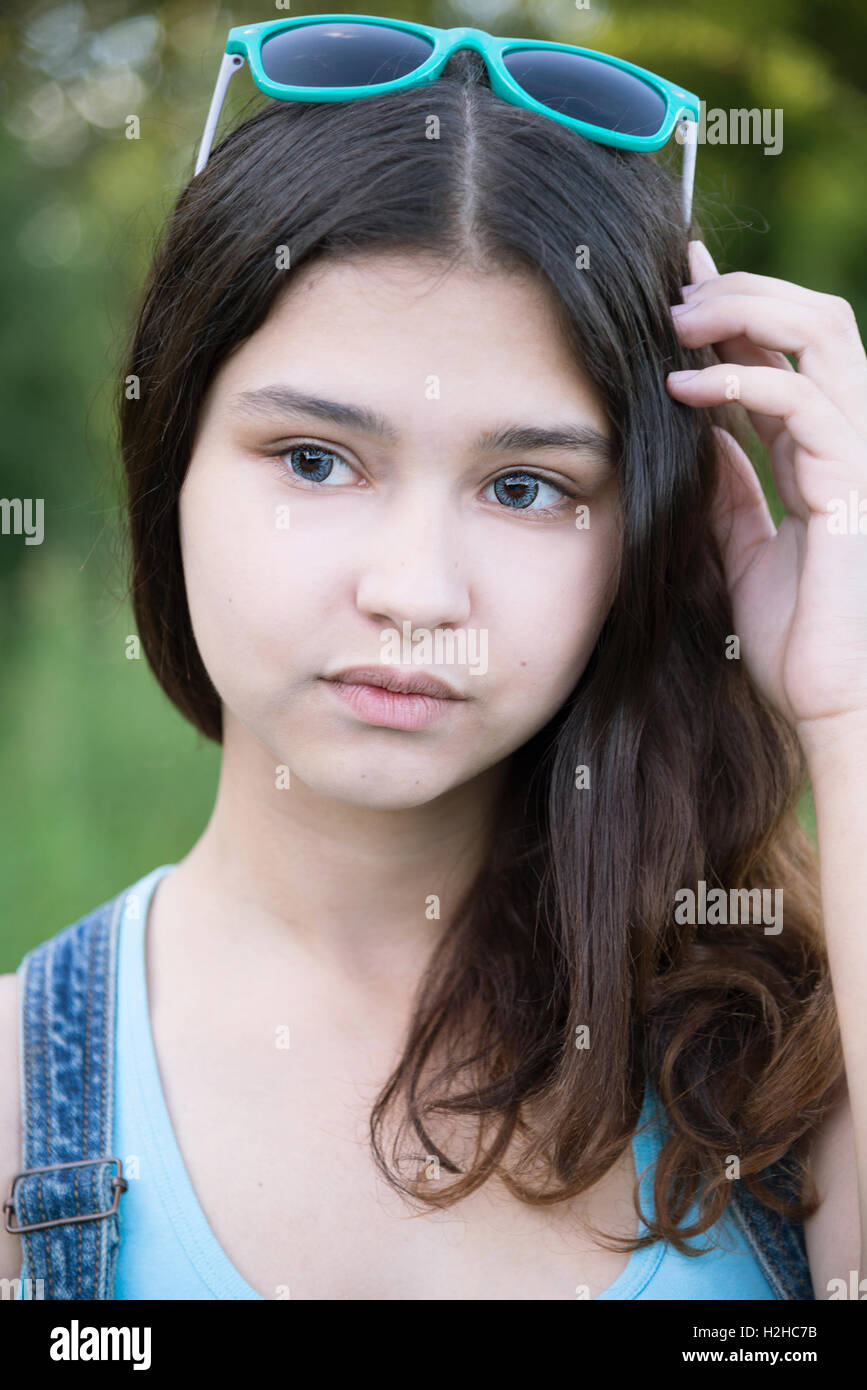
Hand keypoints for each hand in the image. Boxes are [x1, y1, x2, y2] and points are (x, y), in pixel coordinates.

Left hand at [666, 241, 866, 753]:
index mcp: (819, 447)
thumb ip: (725, 482)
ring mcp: (857, 454)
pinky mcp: (851, 482)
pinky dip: (742, 381)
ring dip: (745, 312)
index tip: (678, 279)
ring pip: (821, 335)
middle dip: (744, 290)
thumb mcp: (736, 539)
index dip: (737, 306)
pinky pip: (802, 403)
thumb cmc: (787, 630)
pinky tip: (685, 387)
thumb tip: (695, 428)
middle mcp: (845, 438)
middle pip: (815, 319)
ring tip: (677, 321)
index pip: (785, 349)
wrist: (820, 697)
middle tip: (674, 294)